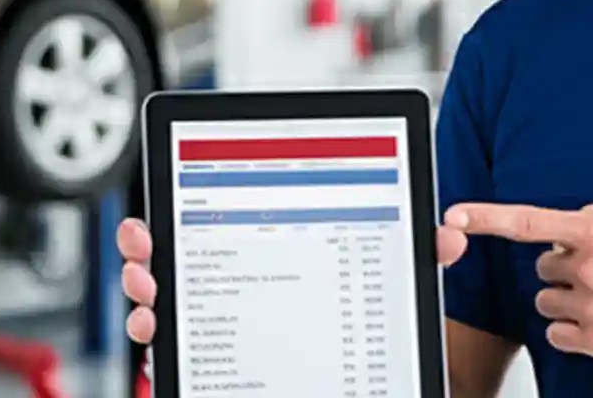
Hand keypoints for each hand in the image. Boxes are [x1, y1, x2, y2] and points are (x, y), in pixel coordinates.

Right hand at [116, 218, 470, 343]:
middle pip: (180, 257)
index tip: (164, 213)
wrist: (371, 379)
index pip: (225, 221)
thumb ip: (415, 255)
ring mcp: (225, 321)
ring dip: (144, 291)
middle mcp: (239, 283)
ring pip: (169, 302)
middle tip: (145, 244)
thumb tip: (448, 237)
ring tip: (148, 287)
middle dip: (149, 249)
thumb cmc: (371, 321)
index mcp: (273, 249)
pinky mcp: (220, 359)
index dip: (186, 212)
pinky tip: (158, 337)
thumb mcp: (392, 280)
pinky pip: (178, 350)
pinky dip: (158, 343)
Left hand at [444, 197, 592, 361]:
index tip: (456, 217)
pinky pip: (557, 332)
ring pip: (546, 299)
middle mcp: (589, 269)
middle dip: (564, 264)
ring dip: (567, 294)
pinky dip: (572, 326)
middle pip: (543, 265)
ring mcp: (592, 308)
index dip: (486, 218)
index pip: (527, 222)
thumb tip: (572, 225)